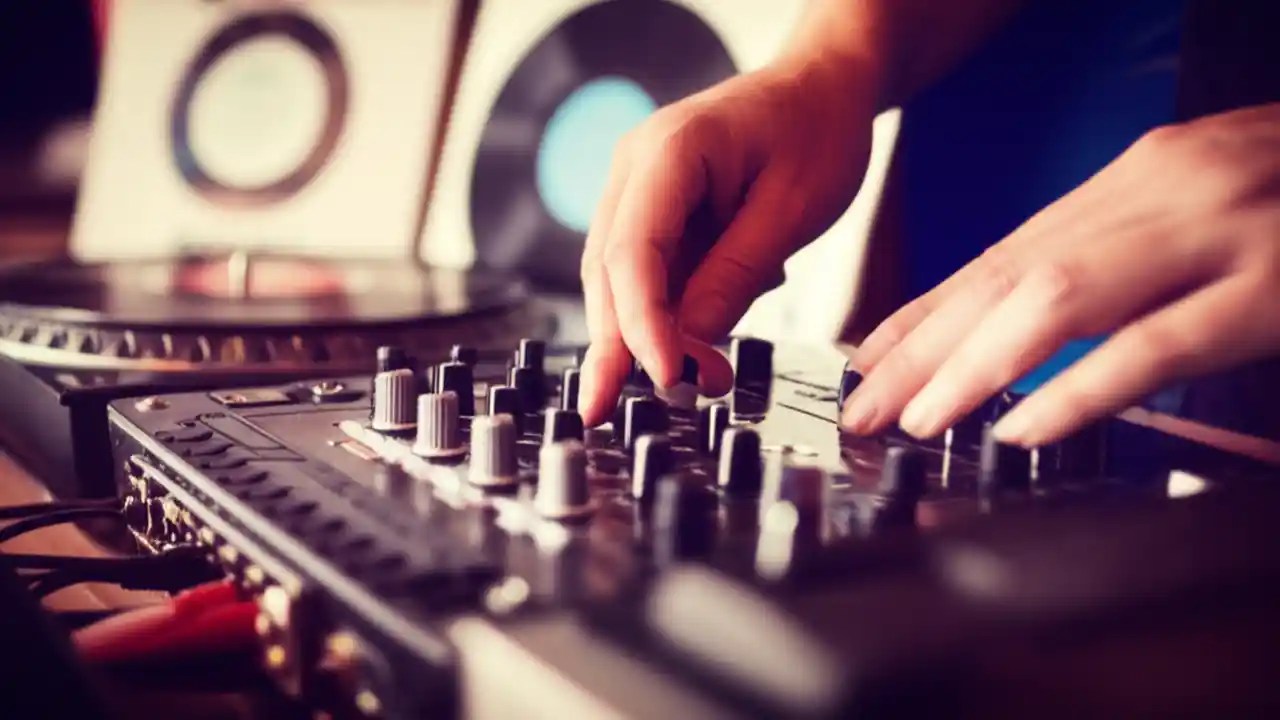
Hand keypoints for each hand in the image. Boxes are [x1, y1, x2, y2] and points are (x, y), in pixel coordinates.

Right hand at [578, 57, 879, 424]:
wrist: (823, 85)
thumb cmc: (817, 131)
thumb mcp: (792, 210)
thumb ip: (735, 276)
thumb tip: (688, 344)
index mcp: (668, 151)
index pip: (632, 252)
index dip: (641, 323)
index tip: (664, 375)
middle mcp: (636, 168)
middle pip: (609, 271)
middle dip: (618, 344)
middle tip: (615, 410)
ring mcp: (638, 190)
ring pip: (618, 280)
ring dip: (642, 337)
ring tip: (685, 386)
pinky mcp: (655, 214)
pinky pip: (647, 275)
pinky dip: (665, 316)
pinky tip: (696, 348)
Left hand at [842, 103, 1279, 445]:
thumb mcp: (1202, 206)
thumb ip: (1120, 251)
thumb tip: (1026, 320)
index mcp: (1141, 175)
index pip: (1000, 249)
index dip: (924, 311)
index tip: (868, 358)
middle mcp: (1167, 188)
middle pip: (1007, 273)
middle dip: (923, 345)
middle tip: (865, 405)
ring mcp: (1222, 231)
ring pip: (1059, 299)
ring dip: (974, 365)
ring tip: (917, 416)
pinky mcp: (1276, 286)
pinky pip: (1156, 343)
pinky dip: (1080, 386)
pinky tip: (1026, 424)